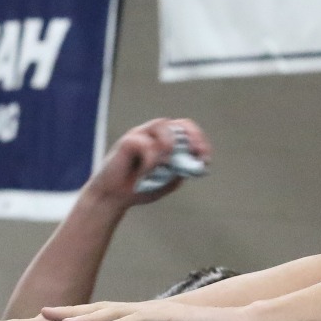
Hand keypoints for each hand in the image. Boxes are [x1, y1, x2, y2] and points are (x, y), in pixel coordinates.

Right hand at [88, 117, 210, 207]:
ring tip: (166, 164)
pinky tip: (146, 173)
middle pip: (177, 123)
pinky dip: (151, 160)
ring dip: (170, 145)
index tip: (205, 158)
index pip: (186, 130)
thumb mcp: (168, 182)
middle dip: (192, 138)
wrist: (114, 197)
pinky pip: (145, 144)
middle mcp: (153, 134)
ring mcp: (139, 135)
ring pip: (161, 125)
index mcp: (165, 141)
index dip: (199, 140)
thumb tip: (194, 163)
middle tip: (196, 154)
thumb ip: (180, 171)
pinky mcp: (126, 141)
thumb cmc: (140, 187)